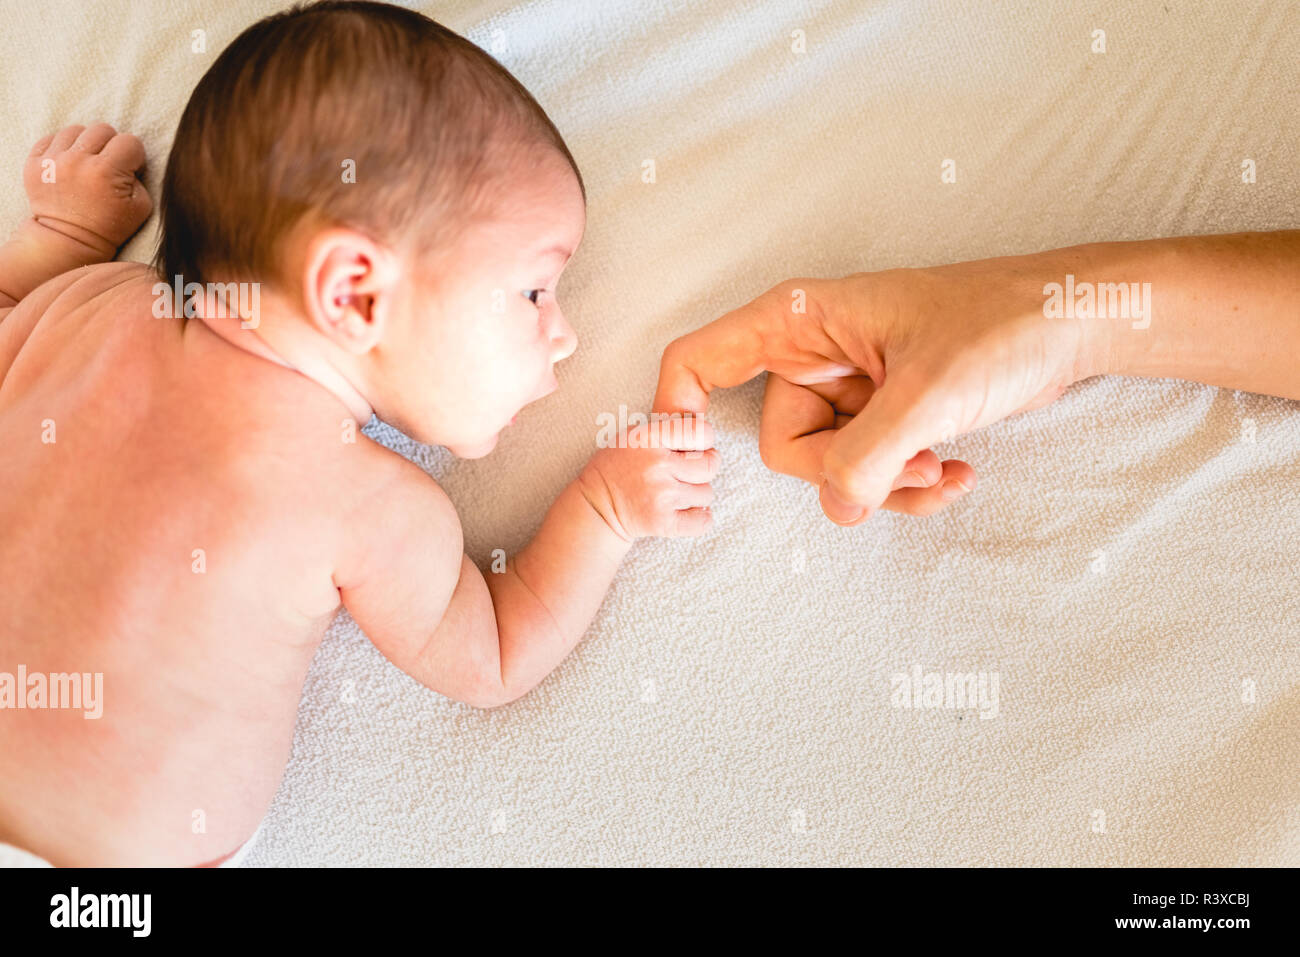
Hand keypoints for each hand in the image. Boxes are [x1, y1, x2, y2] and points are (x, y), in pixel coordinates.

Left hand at [22, 123, 151, 258]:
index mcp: (107, 172)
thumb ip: (140, 178)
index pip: (130, 141)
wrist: (68, 241)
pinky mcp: (34, 163)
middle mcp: (78, 161)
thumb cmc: (109, 226)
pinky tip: (69, 164)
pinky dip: (62, 148)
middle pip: (102, 129)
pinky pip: (51, 138)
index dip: (134, 156)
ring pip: (76, 130)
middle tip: (109, 166)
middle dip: (111, 146)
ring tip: (88, 163)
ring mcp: (53, 161)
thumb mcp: (141, 207)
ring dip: (86, 144)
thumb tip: (129, 160)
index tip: (130, 171)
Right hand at [578, 413, 718, 539]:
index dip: (706, 440)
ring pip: (706, 493)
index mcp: (649, 438)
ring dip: (696, 496)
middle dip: (704, 470)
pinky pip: (703, 521)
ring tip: (677, 495)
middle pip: (710, 465)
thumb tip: (701, 425)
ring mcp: (661, 495)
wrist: (595, 508)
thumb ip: (665, 430)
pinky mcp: (663, 522)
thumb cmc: (616, 470)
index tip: (698, 448)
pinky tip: (688, 514)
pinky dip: (700, 519)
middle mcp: (657, 464)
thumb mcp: (632, 438)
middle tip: (692, 474)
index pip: (700, 432)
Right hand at [654, 261, 1097, 524]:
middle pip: (781, 443)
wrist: (1072, 327)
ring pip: (830, 467)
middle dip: (844, 471)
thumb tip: (836, 509)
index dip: (678, 409)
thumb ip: (867, 457)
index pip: (700, 359)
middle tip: (908, 461)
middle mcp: (814, 355)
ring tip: (943, 466)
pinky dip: (907, 484)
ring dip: (887, 483)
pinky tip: (958, 473)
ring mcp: (849, 389)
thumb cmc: (1001, 326)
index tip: (694, 459)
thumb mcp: (927, 394)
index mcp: (800, 323)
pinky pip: (868, 471)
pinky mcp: (882, 415)